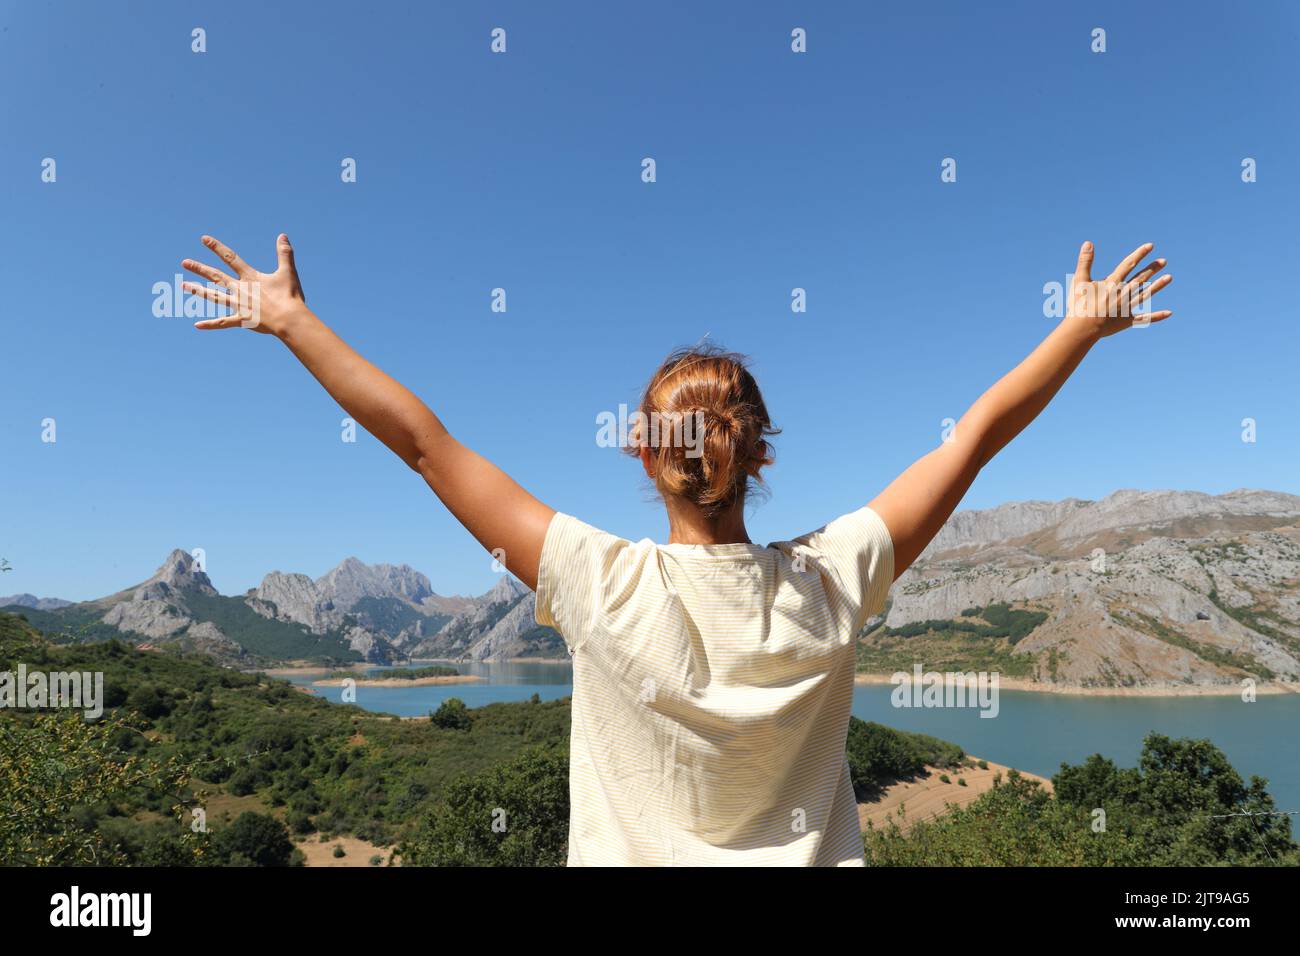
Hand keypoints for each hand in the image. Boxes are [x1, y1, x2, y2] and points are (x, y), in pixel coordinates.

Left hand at [181, 234, 309, 335]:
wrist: (288, 319)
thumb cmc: (289, 296)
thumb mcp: (288, 272)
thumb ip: (284, 253)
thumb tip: (282, 235)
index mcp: (250, 277)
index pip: (230, 258)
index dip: (217, 248)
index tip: (204, 239)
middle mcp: (240, 289)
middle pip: (215, 276)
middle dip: (199, 268)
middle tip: (184, 262)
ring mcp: (239, 305)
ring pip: (214, 296)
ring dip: (198, 290)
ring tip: (184, 286)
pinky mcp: (241, 320)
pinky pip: (222, 322)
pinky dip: (210, 324)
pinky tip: (197, 325)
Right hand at [1067, 241, 1172, 337]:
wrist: (1082, 329)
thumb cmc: (1078, 305)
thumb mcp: (1079, 281)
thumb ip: (1085, 261)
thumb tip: (1088, 243)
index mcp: (1112, 283)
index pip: (1128, 264)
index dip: (1139, 254)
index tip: (1150, 246)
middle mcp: (1123, 294)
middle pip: (1141, 278)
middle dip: (1152, 269)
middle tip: (1164, 261)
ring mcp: (1126, 308)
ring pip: (1145, 294)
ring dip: (1158, 286)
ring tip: (1169, 277)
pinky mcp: (1126, 321)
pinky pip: (1144, 318)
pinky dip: (1156, 316)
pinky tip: (1169, 313)